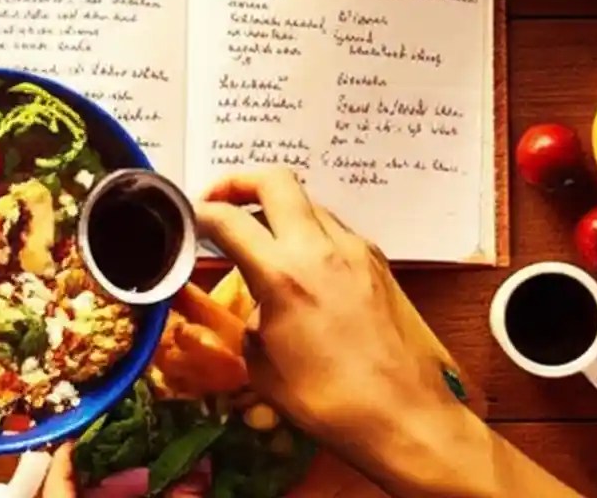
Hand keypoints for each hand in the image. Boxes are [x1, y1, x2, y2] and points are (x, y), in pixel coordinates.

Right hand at [194, 168, 463, 448]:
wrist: (408, 417)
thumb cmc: (330, 402)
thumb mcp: (263, 367)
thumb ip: (250, 318)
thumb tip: (255, 303)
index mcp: (284, 275)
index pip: (229, 219)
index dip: (199, 212)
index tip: (188, 218)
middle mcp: (322, 249)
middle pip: (275, 180)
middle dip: (239, 181)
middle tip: (220, 200)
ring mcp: (357, 250)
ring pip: (309, 203)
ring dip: (279, 210)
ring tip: (262, 239)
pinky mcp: (379, 263)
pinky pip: (336, 230)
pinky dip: (310, 235)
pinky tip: (303, 268)